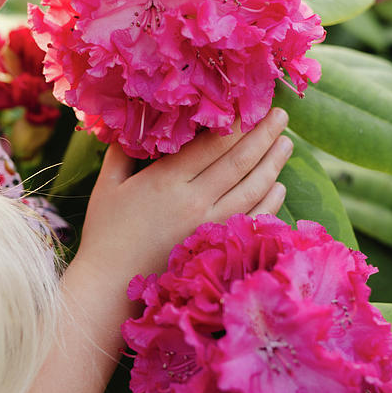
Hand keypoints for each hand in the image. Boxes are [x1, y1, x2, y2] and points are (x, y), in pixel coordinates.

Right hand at [79, 107, 291, 281]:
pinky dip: (271, 202)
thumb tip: (135, 124)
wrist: (110, 287)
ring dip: (273, 164)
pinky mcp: (216, 247)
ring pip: (252, 188)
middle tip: (281, 116)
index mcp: (166, 180)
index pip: (212, 143)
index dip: (235, 122)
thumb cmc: (104, 235)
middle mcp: (193, 200)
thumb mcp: (107, 186)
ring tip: (286, 144)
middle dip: (264, 135)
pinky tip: (278, 186)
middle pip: (238, 160)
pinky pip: (253, 220)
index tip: (251, 104)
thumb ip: (122, 153)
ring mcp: (209, 225)